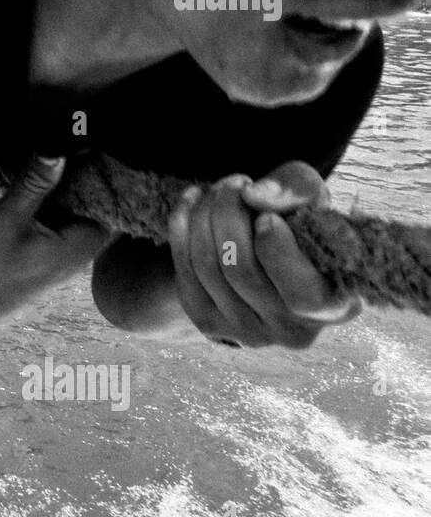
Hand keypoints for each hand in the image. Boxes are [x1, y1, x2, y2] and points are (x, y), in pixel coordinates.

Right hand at [0, 155, 110, 331]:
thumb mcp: (9, 217)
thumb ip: (35, 183)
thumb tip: (57, 147)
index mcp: (83, 242)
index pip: (114, 197)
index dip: (107, 168)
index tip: (93, 141)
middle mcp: (84, 247)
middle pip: (99, 199)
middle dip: (86, 171)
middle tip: (71, 140)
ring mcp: (69, 248)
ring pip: (80, 205)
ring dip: (67, 183)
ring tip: (52, 156)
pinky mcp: (54, 247)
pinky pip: (65, 214)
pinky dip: (56, 197)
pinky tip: (37, 180)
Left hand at [167, 161, 360, 348]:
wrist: (258, 251)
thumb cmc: (296, 221)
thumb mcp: (311, 197)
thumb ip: (296, 189)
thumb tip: (254, 197)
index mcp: (335, 307)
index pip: (304, 296)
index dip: (279, 254)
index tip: (266, 217)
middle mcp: (293, 331)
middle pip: (242, 272)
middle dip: (229, 215)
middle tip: (235, 183)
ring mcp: (247, 333)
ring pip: (209, 268)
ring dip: (204, 216)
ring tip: (217, 190)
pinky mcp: (209, 323)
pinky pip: (184, 271)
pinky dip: (182, 227)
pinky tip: (191, 200)